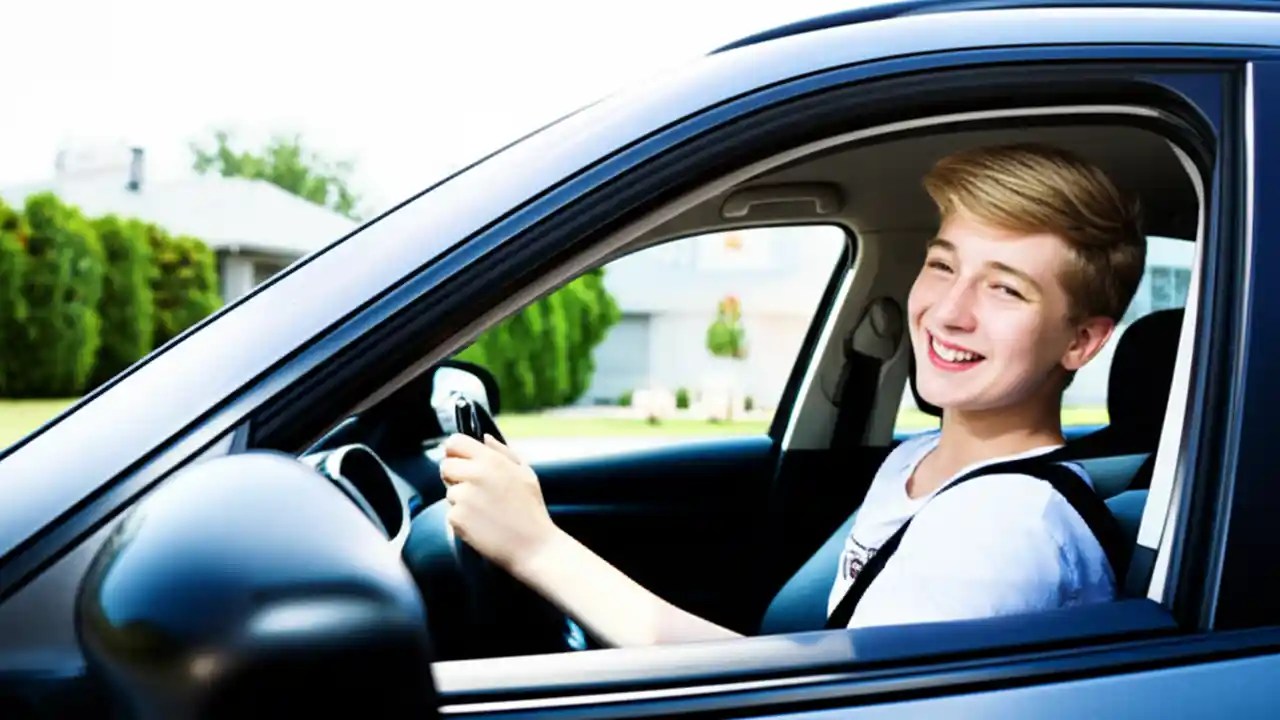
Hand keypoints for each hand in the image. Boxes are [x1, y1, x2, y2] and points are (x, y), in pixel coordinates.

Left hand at [438, 433, 557, 572]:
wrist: (533, 547)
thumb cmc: (531, 510)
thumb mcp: (525, 473)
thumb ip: (503, 452)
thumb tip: (484, 438)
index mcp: (491, 460)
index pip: (454, 442)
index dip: (455, 452)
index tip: (461, 462)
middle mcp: (475, 474)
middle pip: (445, 466)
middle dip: (455, 477)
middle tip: (474, 491)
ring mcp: (464, 497)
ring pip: (449, 492)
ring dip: (460, 500)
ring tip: (485, 512)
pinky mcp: (457, 518)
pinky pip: (450, 513)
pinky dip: (462, 520)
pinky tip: (481, 525)